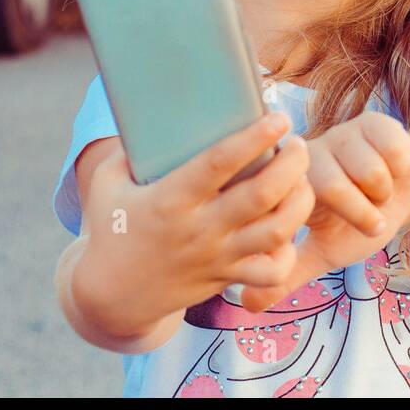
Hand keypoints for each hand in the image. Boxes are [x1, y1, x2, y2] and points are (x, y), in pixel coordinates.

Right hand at [74, 112, 314, 337]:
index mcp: (171, 199)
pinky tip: (288, 230)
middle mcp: (200, 228)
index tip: (279, 118)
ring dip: (300, 202)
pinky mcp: (228, 277)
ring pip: (277, 232)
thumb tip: (155, 112)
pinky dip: (290, 251)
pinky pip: (272, 271)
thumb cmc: (113, 229)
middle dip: (291, 165)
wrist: (113, 296)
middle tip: (298, 144)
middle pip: (261, 195)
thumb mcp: (108, 183)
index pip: (219, 163)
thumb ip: (128, 149)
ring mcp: (217, 256)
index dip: (254, 138)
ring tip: (302, 179)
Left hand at [238, 112, 409, 312]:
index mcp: (290, 182)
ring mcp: (342, 133)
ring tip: (380, 193)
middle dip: (364, 214)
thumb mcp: (325, 250)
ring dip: (384, 195)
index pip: (296, 205)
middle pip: (335, 188)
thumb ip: (289, 273)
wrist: (407, 193)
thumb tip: (248, 304)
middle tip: (371, 219)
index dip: (333, 223)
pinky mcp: (375, 122)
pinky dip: (401, 173)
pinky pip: (392, 153)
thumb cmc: (361, 219)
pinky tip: (396, 171)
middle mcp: (311, 152)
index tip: (341, 225)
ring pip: (369, 172)